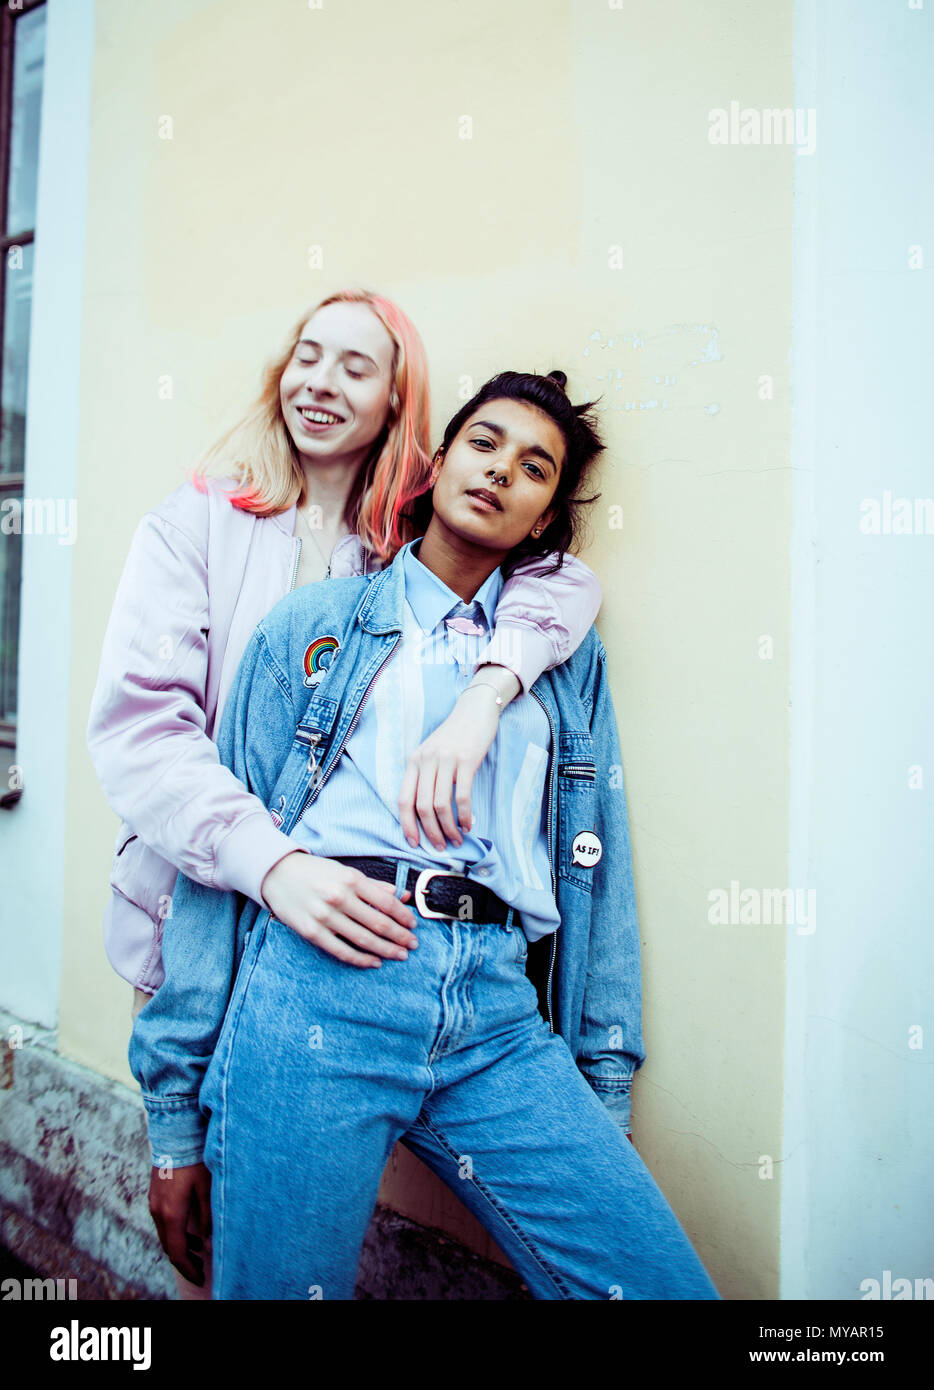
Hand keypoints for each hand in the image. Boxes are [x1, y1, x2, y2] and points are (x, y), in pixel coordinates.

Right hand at [148, 1161, 211, 1285]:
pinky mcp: (155, 1196)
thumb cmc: (195, 1160)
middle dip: (183, 1262)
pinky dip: (175, 1233)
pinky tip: (190, 1232)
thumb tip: (206, 1241)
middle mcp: (158, 1211)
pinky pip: (163, 1223)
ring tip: (198, 1252)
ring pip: (165, 1235)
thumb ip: (207, 1217)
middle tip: (200, 1270)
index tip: (201, 1277)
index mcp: (172, 1213)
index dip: (188, 1269)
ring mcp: (154, 1203)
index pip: (177, 1252)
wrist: (176, 1135)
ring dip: (179, 1247)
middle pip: (168, 1247)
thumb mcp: (207, 1189)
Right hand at [261, 851, 418, 966]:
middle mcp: (339, 897)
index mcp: (351, 879)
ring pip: (363, 939)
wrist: (277, 874)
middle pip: (378, 923)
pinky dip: (361, 959)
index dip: (404, 916)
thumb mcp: (345, 871)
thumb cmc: (315, 872)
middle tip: (412, 945)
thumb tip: (400, 895)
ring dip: (386, 950)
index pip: (386, 902)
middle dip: (400, 936)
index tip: (413, 925)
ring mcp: (325, 916)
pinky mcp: (312, 932)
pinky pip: (342, 951)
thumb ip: (373, 885)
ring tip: (399, 955)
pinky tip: (374, 962)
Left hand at [398, 669, 518, 849]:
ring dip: (449, 828)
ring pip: (441, 805)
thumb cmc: (454, 736)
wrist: (475, 710)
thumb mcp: (431, 752)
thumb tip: (425, 813)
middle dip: (431, 832)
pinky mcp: (466, 761)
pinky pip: (462, 796)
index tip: (415, 843)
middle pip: (422, 807)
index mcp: (414, 761)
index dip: (407, 825)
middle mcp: (426, 761)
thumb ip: (425, 776)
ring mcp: (446, 761)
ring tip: (457, 840)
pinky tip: (469, 825)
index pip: (404, 800)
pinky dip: (464, 816)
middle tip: (441, 847)